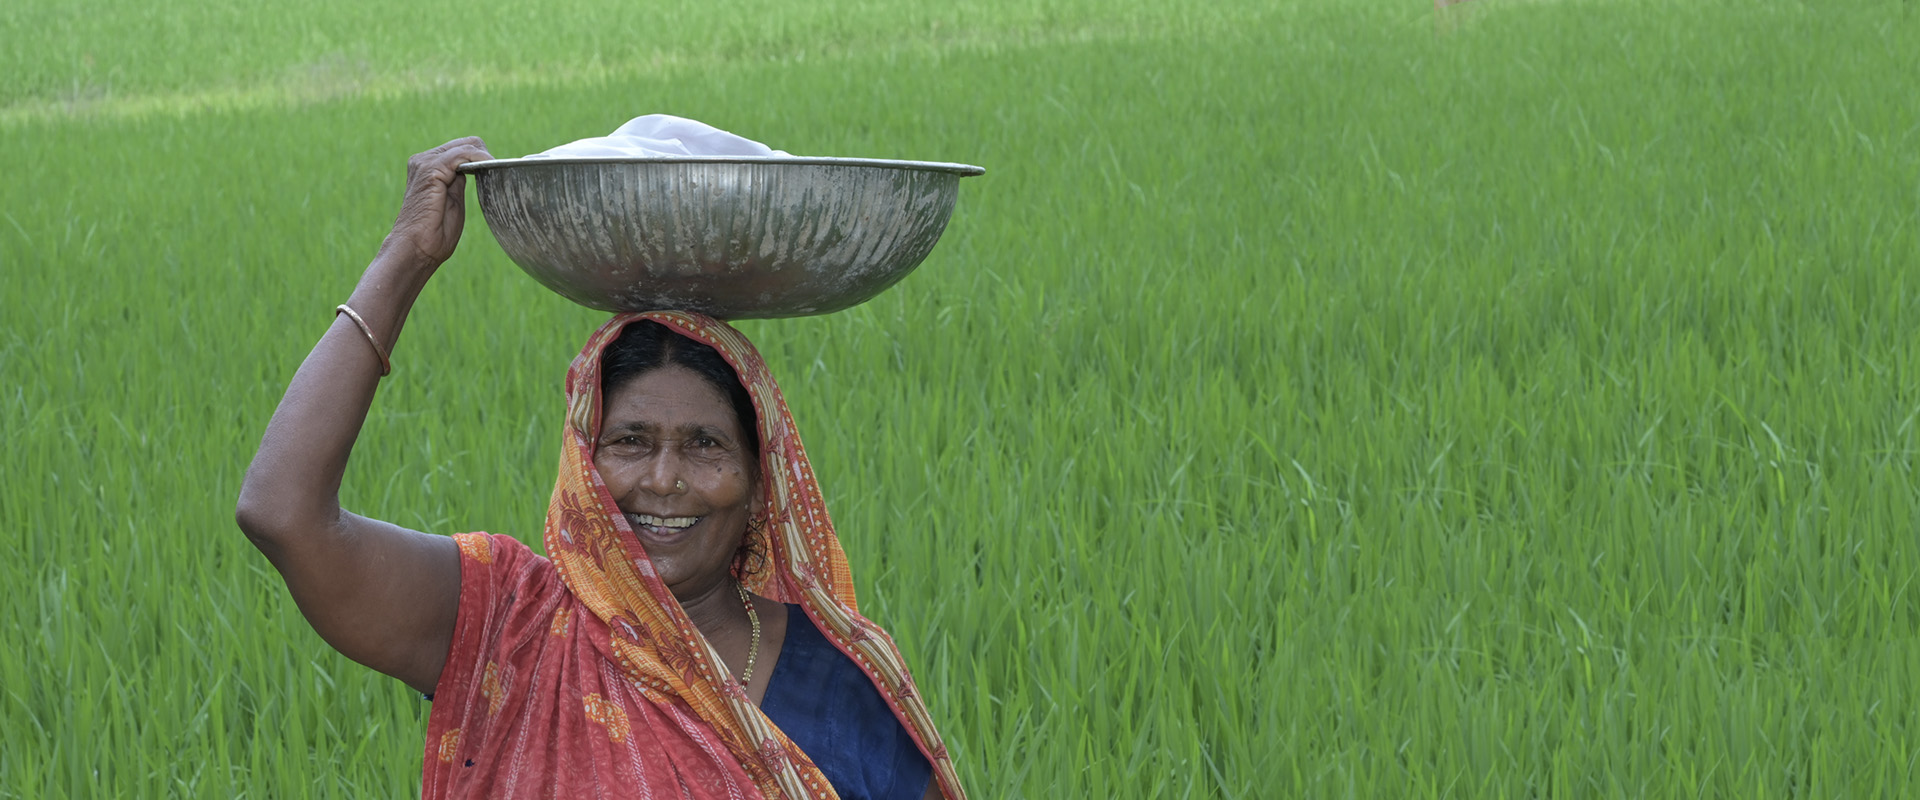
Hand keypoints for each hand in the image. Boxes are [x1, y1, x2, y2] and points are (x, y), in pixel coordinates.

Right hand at [377, 137, 492, 269]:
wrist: (416, 249)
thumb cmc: (434, 233)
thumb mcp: (452, 200)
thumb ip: (458, 181)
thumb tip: (473, 168)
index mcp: (428, 166)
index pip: (461, 148)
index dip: (482, 159)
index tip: (497, 174)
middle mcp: (423, 160)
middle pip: (465, 143)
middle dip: (485, 156)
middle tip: (499, 174)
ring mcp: (425, 162)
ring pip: (466, 146)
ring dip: (485, 158)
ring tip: (496, 173)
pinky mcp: (430, 170)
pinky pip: (462, 154)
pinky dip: (479, 159)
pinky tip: (489, 168)